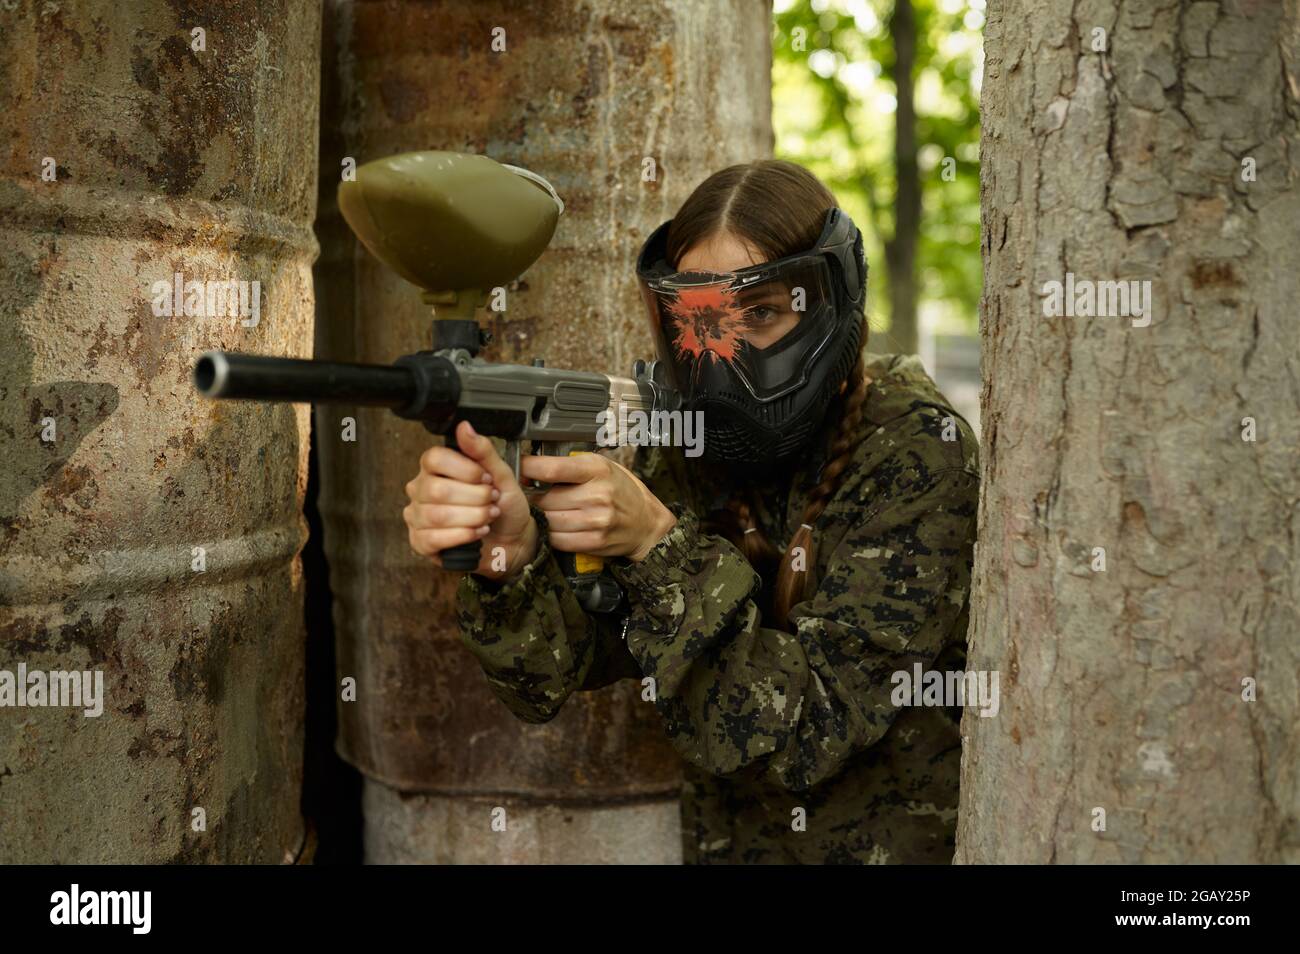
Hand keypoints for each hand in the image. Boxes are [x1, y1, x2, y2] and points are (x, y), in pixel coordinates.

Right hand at [403, 420, 538, 579]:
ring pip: (437, 516)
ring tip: (487, 516)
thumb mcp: (501, 474)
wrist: (513, 539)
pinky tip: (477, 532)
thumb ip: (482, 451)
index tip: (486, 478)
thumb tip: (464, 427)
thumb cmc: (504, 506)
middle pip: (437, 490)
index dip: (465, 470)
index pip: (434, 459)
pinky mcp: (421, 542)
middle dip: (475, 498)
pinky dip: (462, 535)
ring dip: (472, 517)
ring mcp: (418, 516)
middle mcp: (421, 489)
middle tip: (491, 500)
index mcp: (435, 468)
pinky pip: (433, 538)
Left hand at [521, 452, 675, 561]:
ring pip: (549, 521)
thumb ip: (569, 466)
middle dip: (536, 497)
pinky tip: (561, 526)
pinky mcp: (594, 541)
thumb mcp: (600, 466)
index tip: (520, 468)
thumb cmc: (620, 490)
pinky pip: (558, 539)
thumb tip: (530, 467)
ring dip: (545, 517)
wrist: (646, 521)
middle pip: (545, 499)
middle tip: (537, 495)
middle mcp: (598, 495)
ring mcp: (597, 520)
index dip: (529, 468)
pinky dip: (554, 534)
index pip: (552, 469)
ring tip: (553, 510)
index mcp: (597, 470)